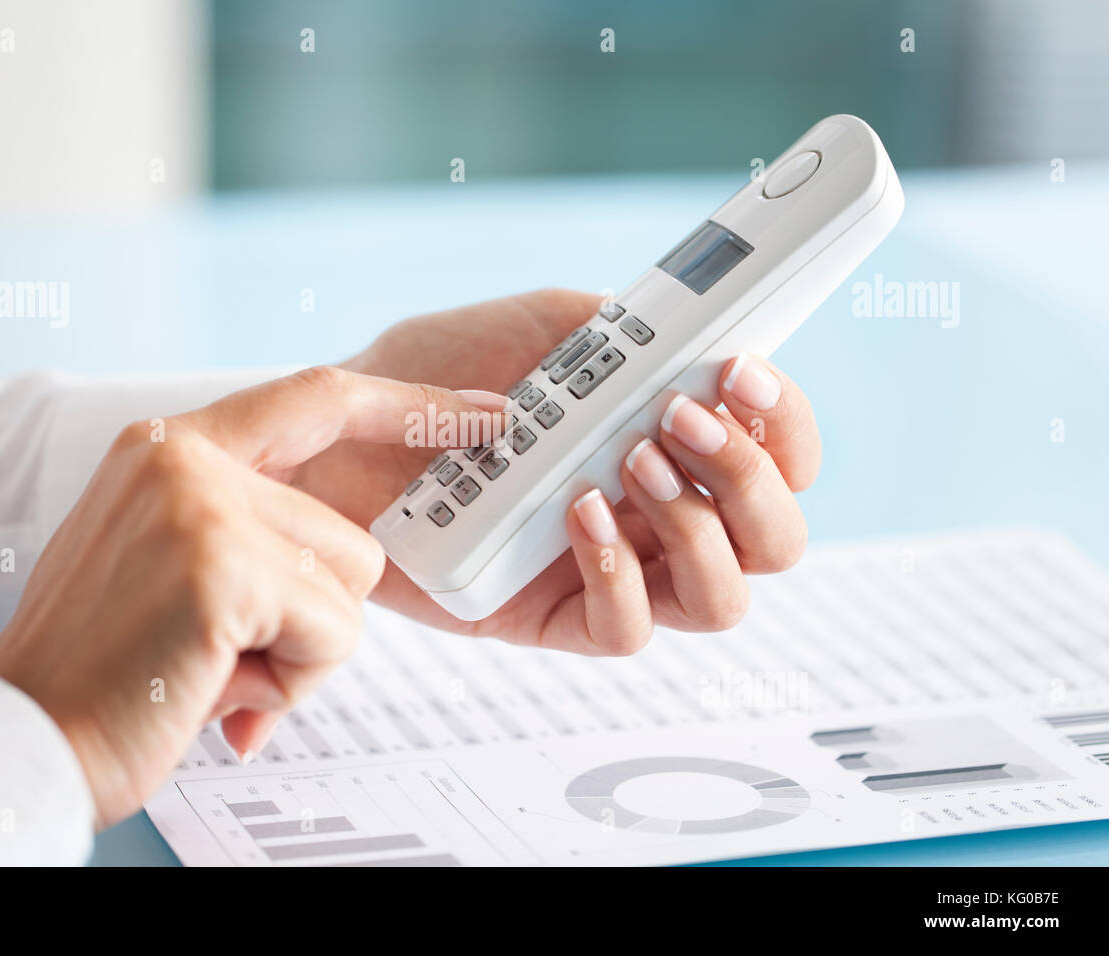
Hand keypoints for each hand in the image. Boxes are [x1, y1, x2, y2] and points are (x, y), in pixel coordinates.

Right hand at [0, 366, 503, 827]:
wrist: (22, 741)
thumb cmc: (103, 670)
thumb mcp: (162, 560)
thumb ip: (245, 528)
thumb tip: (348, 555)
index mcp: (168, 447)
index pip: (317, 398)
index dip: (409, 403)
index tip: (485, 412)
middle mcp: (182, 457)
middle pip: (348, 534)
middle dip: (313, 616)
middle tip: (226, 656)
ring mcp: (199, 504)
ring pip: (351, 585)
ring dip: (301, 652)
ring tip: (212, 671)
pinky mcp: (221, 567)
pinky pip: (336, 631)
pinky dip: (294, 681)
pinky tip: (217, 691)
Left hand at [295, 290, 821, 654]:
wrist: (344, 426)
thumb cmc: (441, 371)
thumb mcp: (547, 325)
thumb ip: (634, 331)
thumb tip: (712, 341)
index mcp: (675, 442)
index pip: (782, 456)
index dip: (787, 424)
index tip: (741, 370)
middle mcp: (661, 513)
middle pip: (775, 538)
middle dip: (749, 478)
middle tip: (676, 418)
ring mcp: (616, 571)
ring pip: (721, 599)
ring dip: (698, 530)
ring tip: (627, 463)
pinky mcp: (554, 617)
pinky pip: (626, 629)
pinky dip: (617, 572)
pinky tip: (575, 513)